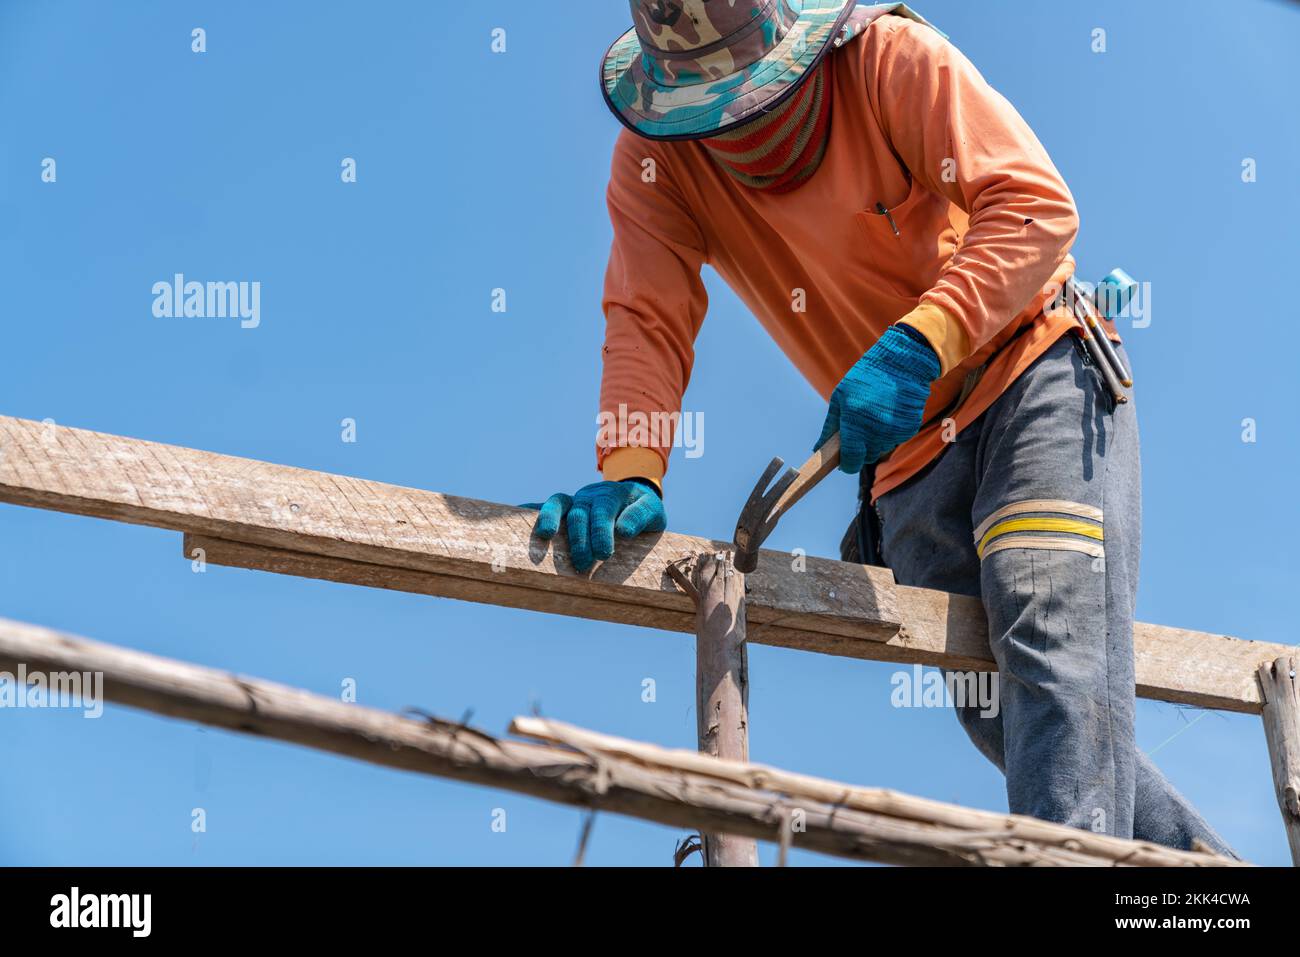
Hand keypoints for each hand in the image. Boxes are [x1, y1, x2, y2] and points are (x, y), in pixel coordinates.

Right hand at [523, 478, 665, 571]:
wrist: (634, 495)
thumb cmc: (644, 509)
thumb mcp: (654, 512)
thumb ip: (640, 517)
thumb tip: (623, 530)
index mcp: (612, 495)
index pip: (603, 510)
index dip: (601, 530)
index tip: (604, 553)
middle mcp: (590, 496)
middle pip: (579, 512)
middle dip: (579, 538)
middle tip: (583, 564)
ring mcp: (575, 500)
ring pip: (558, 503)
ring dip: (550, 519)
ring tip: (544, 537)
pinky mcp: (564, 508)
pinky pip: (544, 506)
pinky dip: (529, 509)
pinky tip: (515, 513)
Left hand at [815, 324, 940, 473]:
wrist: (901, 364)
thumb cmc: (864, 379)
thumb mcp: (840, 397)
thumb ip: (830, 427)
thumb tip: (817, 449)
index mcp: (855, 423)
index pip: (851, 461)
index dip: (847, 465)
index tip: (845, 462)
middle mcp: (875, 432)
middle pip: (866, 457)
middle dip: (861, 449)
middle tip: (860, 429)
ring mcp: (894, 432)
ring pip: (881, 449)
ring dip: (876, 440)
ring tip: (875, 415)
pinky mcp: (909, 429)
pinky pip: (895, 440)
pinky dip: (890, 432)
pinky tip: (889, 412)